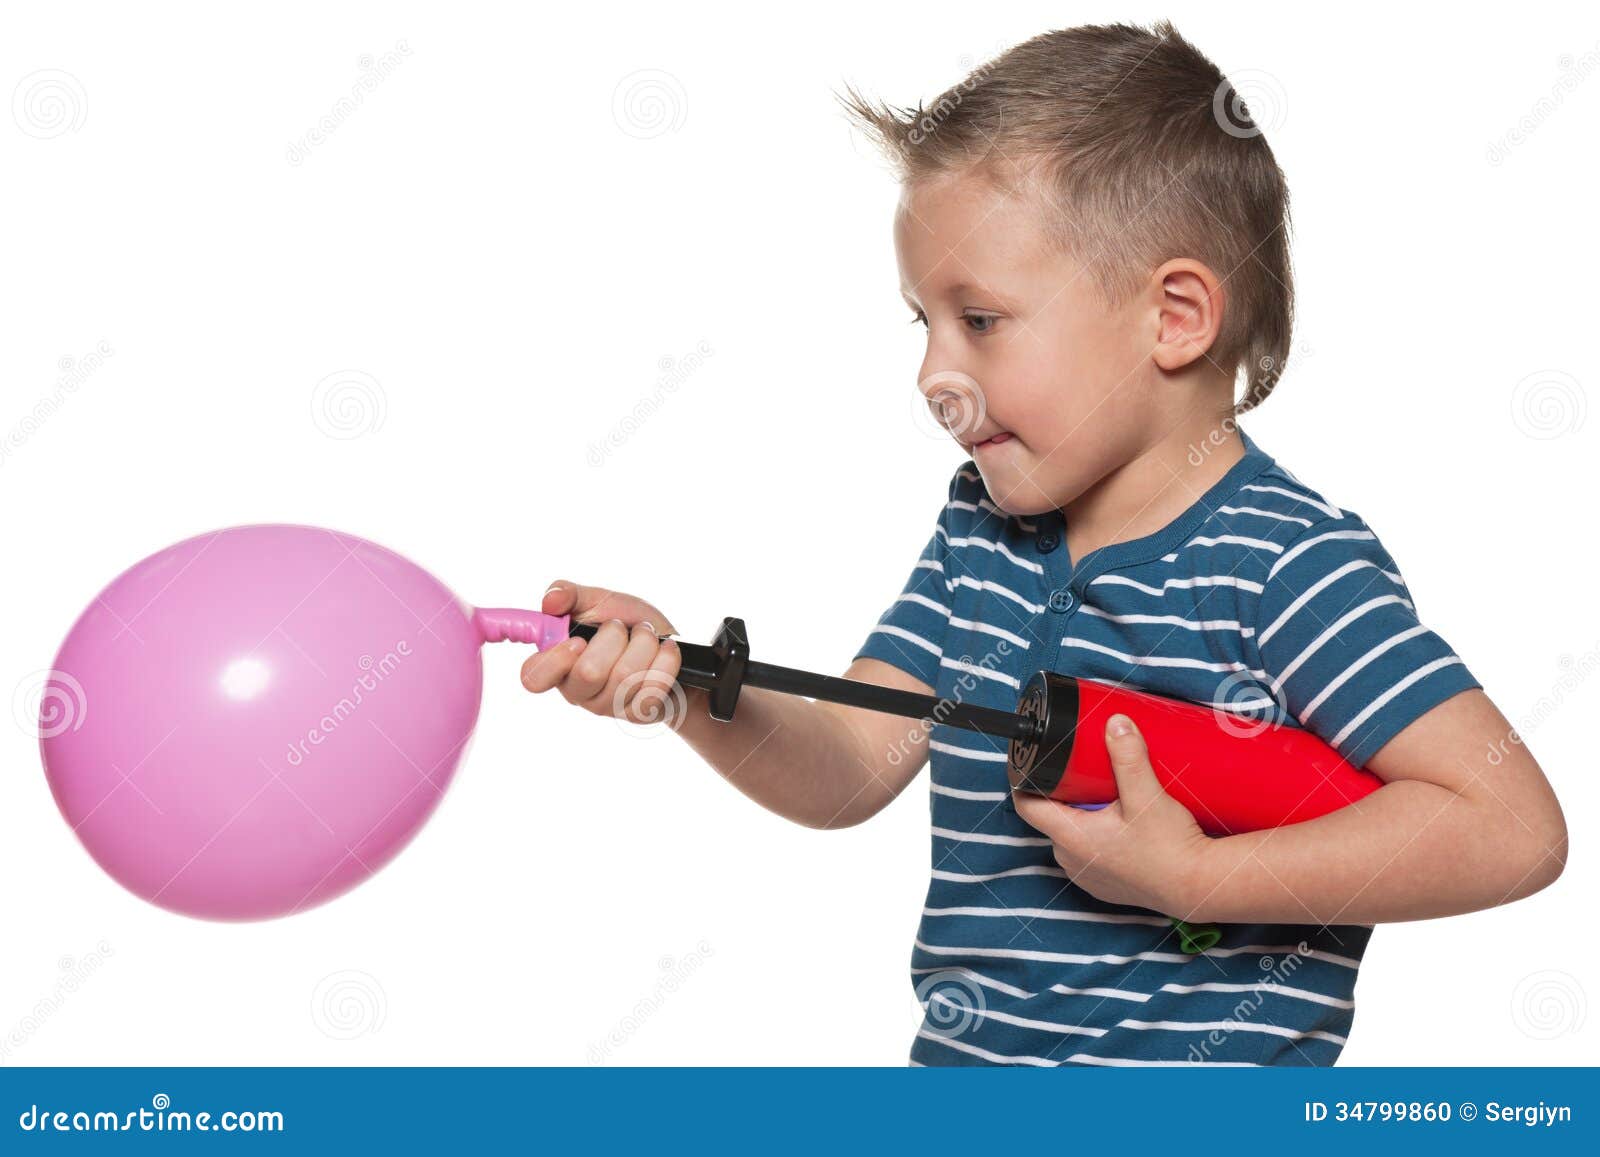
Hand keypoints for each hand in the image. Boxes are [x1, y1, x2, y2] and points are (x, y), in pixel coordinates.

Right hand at [519, 581, 683, 726]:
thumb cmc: (628, 623)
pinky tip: (666, 649)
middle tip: (623, 628)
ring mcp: (608, 706)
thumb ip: (570, 594)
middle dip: (615, 637)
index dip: (554, 660)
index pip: (533, 678)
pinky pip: (653, 687)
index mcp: (558, 663)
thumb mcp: (598, 600)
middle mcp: (578, 691)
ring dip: (644, 643)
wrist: (669, 642)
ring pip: (626, 677)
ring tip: (648, 635)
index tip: (578, 640)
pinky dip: (666, 658)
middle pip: (589, 673)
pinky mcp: (638, 714)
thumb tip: (550, 600)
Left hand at [1011, 713, 1213, 914]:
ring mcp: (1088, 876)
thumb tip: (1115, 723)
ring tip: (1105, 793)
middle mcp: (1072, 860)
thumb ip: (1128, 758)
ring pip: (1072, 835)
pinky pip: (1090, 853)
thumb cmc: (1170, 848)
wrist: (1199, 887)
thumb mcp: (1146, 795)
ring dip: (1083, 815)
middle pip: (1052, 817)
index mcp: (1070, 838)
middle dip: (1064, 793)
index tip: (1033, 762)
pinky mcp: (1106, 885)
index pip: (1027, 805)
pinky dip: (1098, 836)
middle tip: (1083, 770)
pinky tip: (1119, 823)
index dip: (1025, 781)